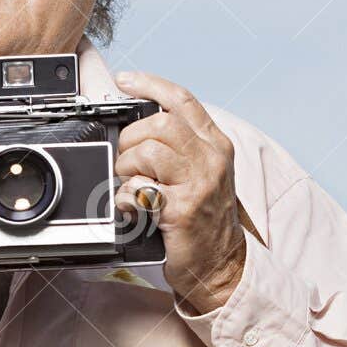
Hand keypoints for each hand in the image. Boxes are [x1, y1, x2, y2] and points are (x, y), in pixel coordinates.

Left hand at [113, 70, 245, 316]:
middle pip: (160, 123)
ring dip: (127, 169)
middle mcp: (211, 159)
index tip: (125, 81)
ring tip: (132, 186)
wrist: (221, 265)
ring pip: (148, 151)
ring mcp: (199, 184)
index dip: (150, 84)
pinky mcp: (183, 210)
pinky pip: (140, 189)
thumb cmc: (205, 221)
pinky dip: (127, 198)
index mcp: (215, 144)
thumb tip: (140, 125)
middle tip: (128, 163)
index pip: (182, 100)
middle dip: (131, 139)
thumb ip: (179, 148)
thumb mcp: (202, 174)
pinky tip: (134, 208)